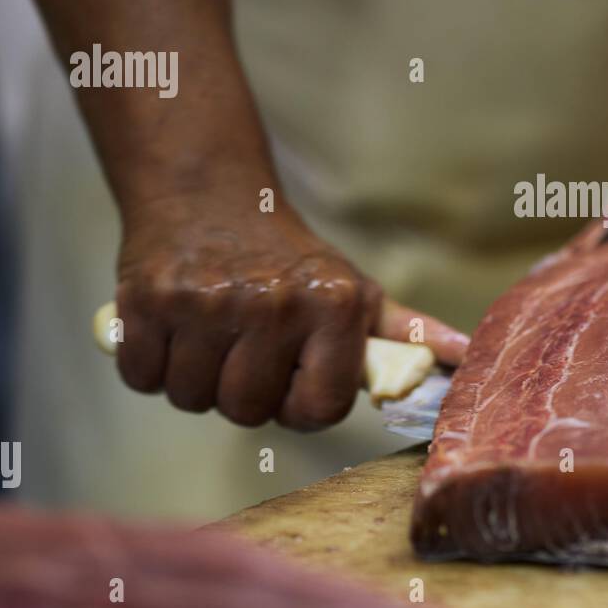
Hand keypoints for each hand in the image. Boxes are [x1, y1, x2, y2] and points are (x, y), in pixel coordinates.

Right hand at [114, 193, 468, 428]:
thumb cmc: (291, 261)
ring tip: (211, 335)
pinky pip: (143, 378)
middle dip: (244, 392)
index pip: (317, 410)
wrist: (209, 196)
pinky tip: (172, 327)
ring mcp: (204, 300)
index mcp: (333, 303)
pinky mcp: (144, 299)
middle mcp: (272, 301)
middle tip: (246, 349)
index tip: (294, 375)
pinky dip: (150, 363)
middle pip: (247, 411)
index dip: (301, 404)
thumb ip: (405, 335)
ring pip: (192, 400)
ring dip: (195, 380)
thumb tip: (465, 359)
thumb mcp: (354, 290)